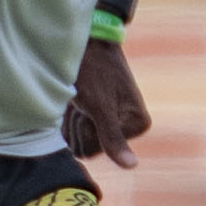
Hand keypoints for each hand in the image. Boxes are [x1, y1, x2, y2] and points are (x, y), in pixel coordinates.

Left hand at [65, 37, 151, 168]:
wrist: (87, 40)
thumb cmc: (92, 68)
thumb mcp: (98, 104)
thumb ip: (111, 137)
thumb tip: (132, 166)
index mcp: (137, 124)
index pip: (97, 149)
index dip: (85, 127)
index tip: (91, 103)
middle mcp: (128, 126)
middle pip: (88, 148)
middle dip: (76, 124)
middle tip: (82, 97)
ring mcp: (112, 121)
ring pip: (78, 140)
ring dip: (70, 119)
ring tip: (78, 96)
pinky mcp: (98, 116)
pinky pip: (75, 131)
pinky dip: (67, 116)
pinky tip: (74, 99)